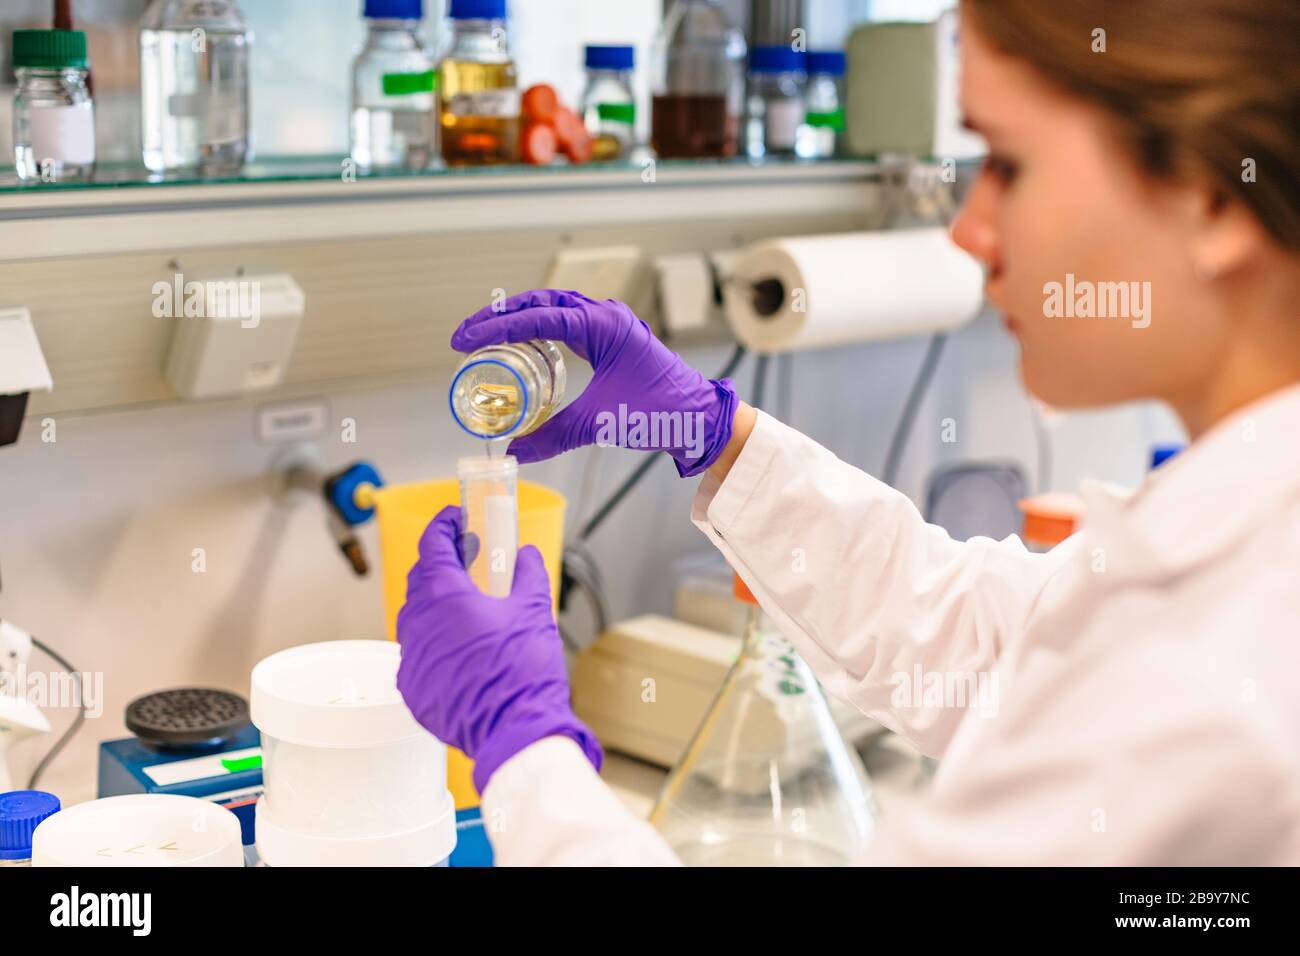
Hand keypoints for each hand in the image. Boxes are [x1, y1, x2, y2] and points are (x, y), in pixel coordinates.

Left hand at [396, 505, 601, 792]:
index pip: (431, 545)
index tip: (456, 517)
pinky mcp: (412, 687)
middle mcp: (418, 623)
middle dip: (441, 562)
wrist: (515, 730)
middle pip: (420, 579)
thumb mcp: (534, 610)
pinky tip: (461, 647)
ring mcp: (411, 657)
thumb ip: (528, 573)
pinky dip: (435, 640)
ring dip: (437, 602)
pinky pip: (417, 652)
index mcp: (444, 597)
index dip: (443, 525)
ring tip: (467, 603)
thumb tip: (527, 555)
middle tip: (468, 555)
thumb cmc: (523, 670)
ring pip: (415, 617)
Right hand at [451, 290, 738, 476]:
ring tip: (486, 338)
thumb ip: (552, 436)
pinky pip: (568, 322)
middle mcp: (605, 316)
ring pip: (554, 308)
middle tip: (466, 336)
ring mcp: (611, 324)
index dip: (495, 328)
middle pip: (540, 302)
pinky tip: (523, 348)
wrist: (700, 418)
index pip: (536, 316)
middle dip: (499, 317)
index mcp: (602, 325)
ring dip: (519, 319)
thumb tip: (512, 452)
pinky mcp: (614, 338)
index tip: (465, 340)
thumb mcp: (598, 423)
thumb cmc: (659, 412)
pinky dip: (540, 329)